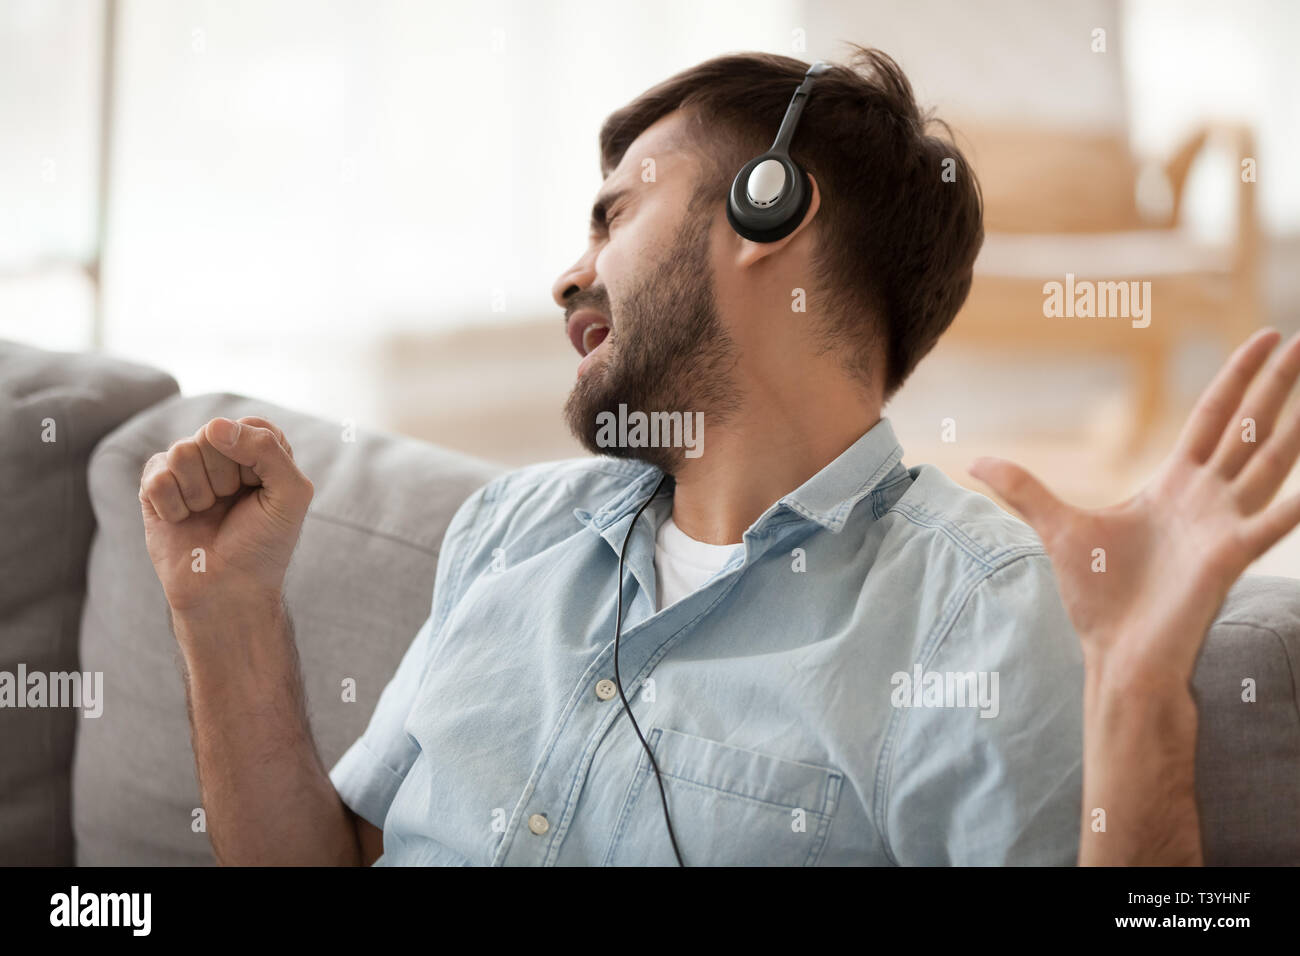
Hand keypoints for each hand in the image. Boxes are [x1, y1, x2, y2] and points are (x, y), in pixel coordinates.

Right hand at [140, 416, 313, 614]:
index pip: (249, 426)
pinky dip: (173, 506)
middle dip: (225, 477)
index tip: (260, 490)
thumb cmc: (264, 544)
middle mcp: (221, 454)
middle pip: (212, 434)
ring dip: (199, 493)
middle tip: (231, 507)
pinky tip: (182, 522)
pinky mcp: (155, 487)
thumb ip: (268, 450)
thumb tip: (214, 425)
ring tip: (207, 515)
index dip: (254, 460)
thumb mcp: (290, 495)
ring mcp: (186, 469)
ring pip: (182, 452)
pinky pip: (156, 476)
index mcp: (258, 450)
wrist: (227, 590)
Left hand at [969, 328, 1299, 689]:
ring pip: (1270, 462)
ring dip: (1298, 428)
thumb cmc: (1096, 596)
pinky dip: (1294, 505)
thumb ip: (1022, 489)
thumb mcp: (1055, 527)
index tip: (1264, 336)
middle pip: (1248, 427)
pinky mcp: (1229, 557)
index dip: (1238, 376)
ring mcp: (1223, 525)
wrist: (1115, 652)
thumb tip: (973, 460)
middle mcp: (1208, 499)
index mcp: (1175, 485)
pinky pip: (1271, 523)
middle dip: (1275, 384)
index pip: (1214, 416)